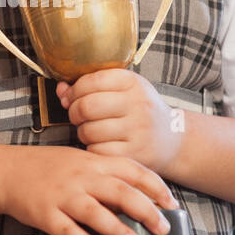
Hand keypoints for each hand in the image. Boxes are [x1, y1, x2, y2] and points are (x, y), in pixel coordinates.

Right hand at [0, 145, 179, 234]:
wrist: (6, 171)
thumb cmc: (49, 168)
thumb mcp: (80, 161)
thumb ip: (107, 173)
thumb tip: (141, 194)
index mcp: (93, 162)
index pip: (132, 170)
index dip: (155, 187)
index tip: (172, 204)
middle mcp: (80, 177)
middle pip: (119, 191)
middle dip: (145, 210)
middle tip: (163, 228)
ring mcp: (62, 196)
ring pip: (94, 212)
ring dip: (117, 228)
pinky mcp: (45, 215)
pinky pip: (67, 230)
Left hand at [55, 69, 183, 177]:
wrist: (173, 140)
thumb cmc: (141, 112)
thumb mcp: (125, 90)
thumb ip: (92, 86)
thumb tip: (61, 89)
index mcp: (133, 82)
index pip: (91, 80)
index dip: (74, 90)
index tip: (72, 97)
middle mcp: (138, 104)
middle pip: (86, 106)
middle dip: (74, 112)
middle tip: (78, 116)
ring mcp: (137, 130)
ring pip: (88, 131)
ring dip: (82, 132)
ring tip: (92, 130)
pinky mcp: (133, 154)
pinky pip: (97, 151)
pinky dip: (93, 149)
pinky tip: (102, 144)